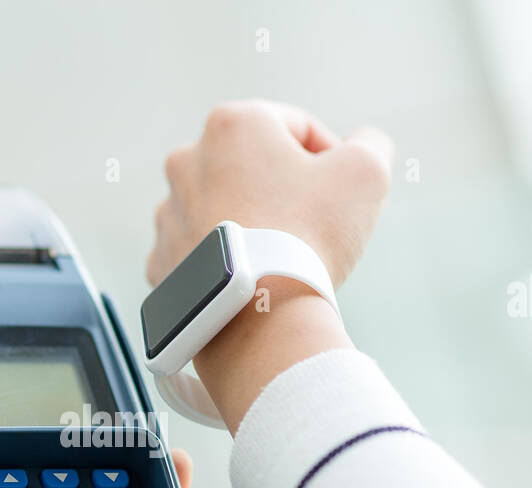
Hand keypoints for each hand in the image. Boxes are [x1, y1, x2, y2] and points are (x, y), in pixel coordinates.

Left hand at [146, 98, 393, 288]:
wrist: (261, 317)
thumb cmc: (310, 236)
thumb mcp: (365, 172)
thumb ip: (370, 143)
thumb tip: (363, 142)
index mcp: (231, 125)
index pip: (294, 126)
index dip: (329, 155)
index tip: (341, 191)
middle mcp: (186, 161)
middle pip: (252, 167)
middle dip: (283, 188)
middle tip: (312, 225)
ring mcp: (167, 214)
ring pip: (222, 209)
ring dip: (250, 222)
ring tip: (278, 256)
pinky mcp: (161, 261)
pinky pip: (200, 252)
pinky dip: (223, 260)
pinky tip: (250, 278)